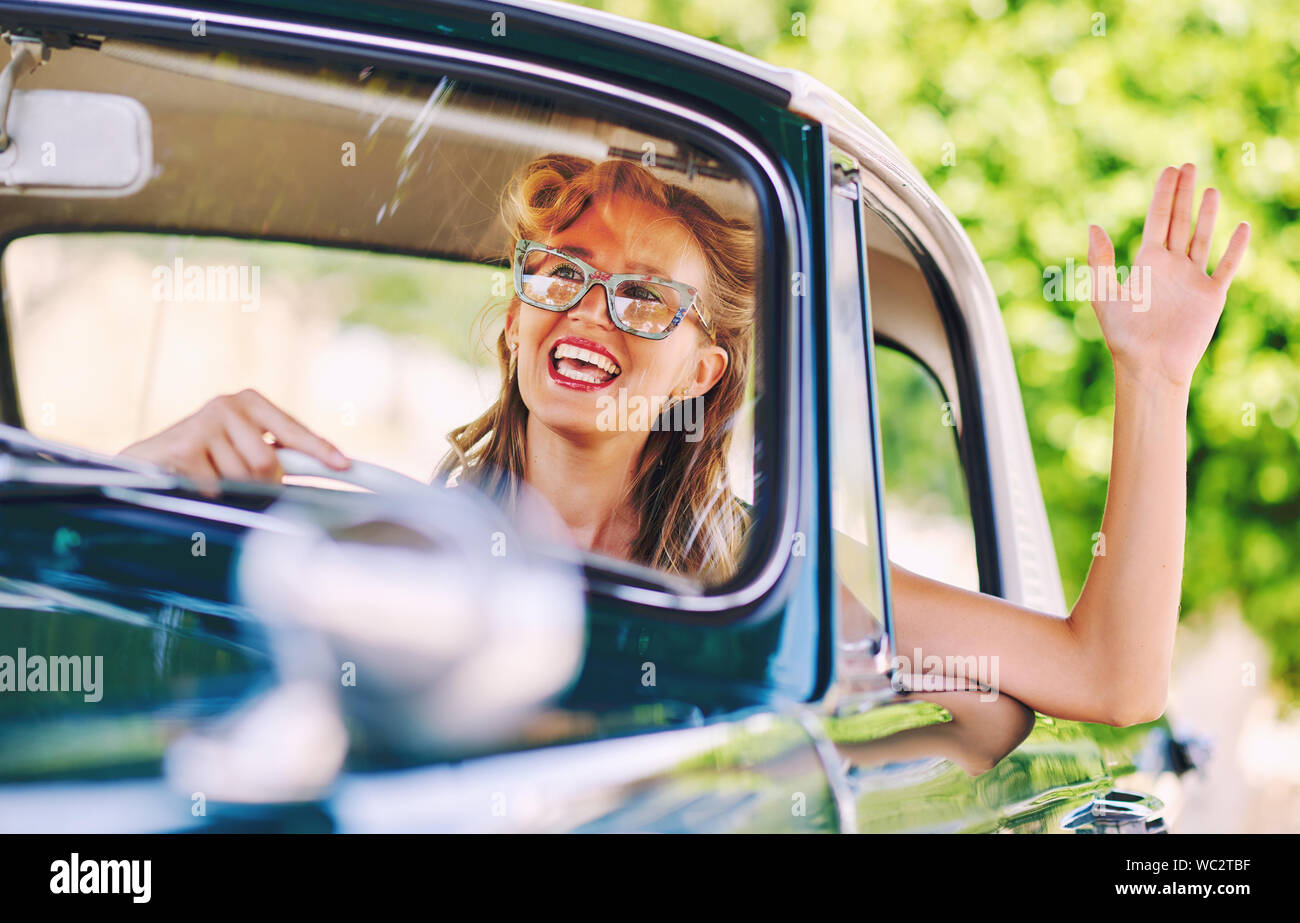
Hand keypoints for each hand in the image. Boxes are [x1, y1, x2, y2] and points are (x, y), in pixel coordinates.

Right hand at [118, 388, 349, 495]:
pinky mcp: (184, 445)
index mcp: (251, 402)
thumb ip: (276, 456)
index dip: (320, 450)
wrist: (147, 461)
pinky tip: (193, 480)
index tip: (344, 466)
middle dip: (260, 482)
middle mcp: (229, 404)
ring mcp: (204, 422)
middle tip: (238, 478)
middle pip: (268, 463)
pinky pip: (216, 486)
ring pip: (244, 477)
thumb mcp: (243, 449)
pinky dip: (208, 492)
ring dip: (231, 487)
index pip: (294, 430)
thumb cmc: (203, 457)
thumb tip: (317, 473)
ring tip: (211, 475)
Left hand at [1087, 163, 1249, 388]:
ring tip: (1210, 190)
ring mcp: (1193, 279)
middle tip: (1189, 165)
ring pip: (1203, 239)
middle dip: (1184, 194)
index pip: (1158, 219)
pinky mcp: (1211, 296)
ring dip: (1207, 216)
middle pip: (1180, 222)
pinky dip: (1235, 248)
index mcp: (1147, 263)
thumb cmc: (1122, 335)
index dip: (1164, 194)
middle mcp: (1171, 267)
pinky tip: (1242, 227)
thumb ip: (1100, 260)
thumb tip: (1093, 225)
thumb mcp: (1104, 294)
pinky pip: (1227, 267)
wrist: (1148, 365)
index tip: (1170, 170)